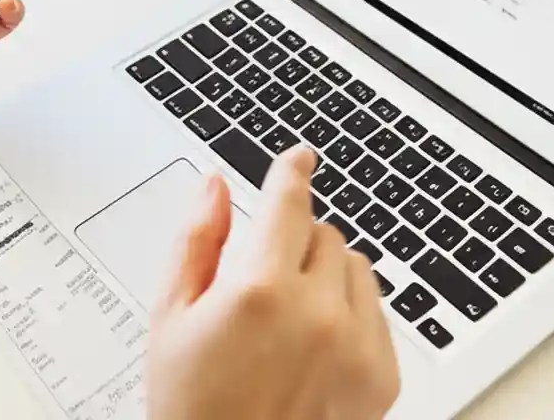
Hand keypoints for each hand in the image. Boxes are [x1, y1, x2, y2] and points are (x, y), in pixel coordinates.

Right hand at [147, 146, 400, 419]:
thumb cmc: (194, 408)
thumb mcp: (171, 317)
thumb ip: (196, 241)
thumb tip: (214, 186)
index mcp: (258, 290)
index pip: (289, 202)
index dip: (292, 172)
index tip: (299, 158)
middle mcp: (315, 311)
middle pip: (321, 233)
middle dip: (293, 242)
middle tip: (264, 282)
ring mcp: (355, 343)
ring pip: (354, 266)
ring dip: (326, 273)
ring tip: (288, 318)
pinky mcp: (381, 373)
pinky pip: (376, 309)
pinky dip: (349, 312)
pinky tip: (313, 345)